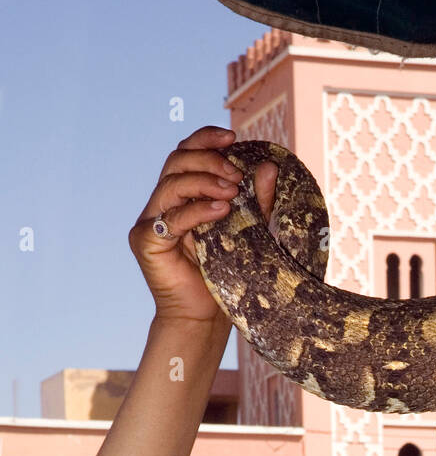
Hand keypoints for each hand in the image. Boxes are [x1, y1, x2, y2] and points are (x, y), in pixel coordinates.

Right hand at [128, 125, 277, 325]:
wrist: (205, 318)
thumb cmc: (226, 276)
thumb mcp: (247, 231)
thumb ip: (257, 201)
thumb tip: (269, 165)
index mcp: (181, 196)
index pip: (186, 154)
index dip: (205, 139)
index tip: (232, 137)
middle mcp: (162, 204)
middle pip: (176, 162)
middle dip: (208, 161)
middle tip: (235, 174)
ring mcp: (150, 222)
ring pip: (171, 184)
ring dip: (203, 181)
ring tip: (231, 191)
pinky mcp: (145, 242)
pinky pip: (170, 219)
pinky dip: (196, 211)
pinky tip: (221, 211)